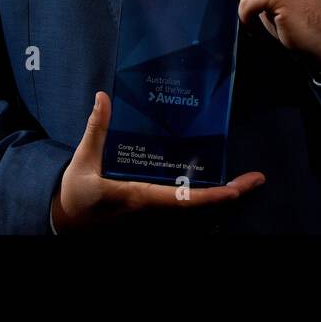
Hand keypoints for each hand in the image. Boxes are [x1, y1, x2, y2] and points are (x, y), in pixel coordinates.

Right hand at [50, 91, 264, 232]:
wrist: (65, 224)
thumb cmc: (75, 195)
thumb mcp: (83, 162)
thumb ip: (97, 130)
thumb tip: (103, 98)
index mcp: (137, 197)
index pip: (181, 199)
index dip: (210, 196)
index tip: (235, 190)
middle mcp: (152, 211)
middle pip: (197, 207)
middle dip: (228, 194)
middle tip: (256, 179)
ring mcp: (153, 216)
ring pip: (193, 210)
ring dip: (220, 197)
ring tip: (246, 180)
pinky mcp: (151, 215)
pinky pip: (181, 208)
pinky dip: (203, 199)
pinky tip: (218, 185)